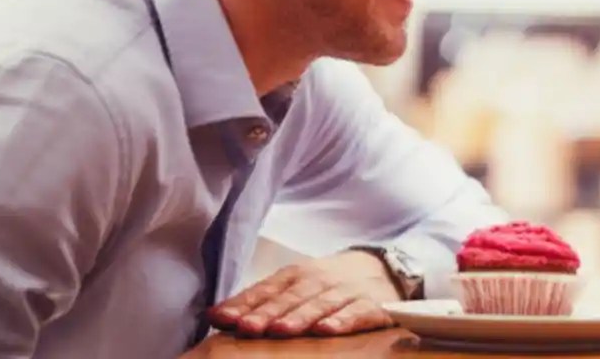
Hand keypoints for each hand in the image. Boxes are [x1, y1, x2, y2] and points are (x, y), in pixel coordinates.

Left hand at [207, 250, 401, 337]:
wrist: (384, 268)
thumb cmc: (329, 283)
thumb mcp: (296, 285)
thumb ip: (260, 300)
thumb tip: (215, 315)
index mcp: (297, 274)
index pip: (266, 288)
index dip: (244, 303)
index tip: (221, 318)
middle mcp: (319, 280)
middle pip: (290, 297)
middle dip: (267, 313)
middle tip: (247, 327)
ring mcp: (345, 291)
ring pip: (320, 304)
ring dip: (299, 317)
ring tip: (281, 330)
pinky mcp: (371, 304)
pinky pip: (356, 313)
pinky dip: (341, 321)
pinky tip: (326, 331)